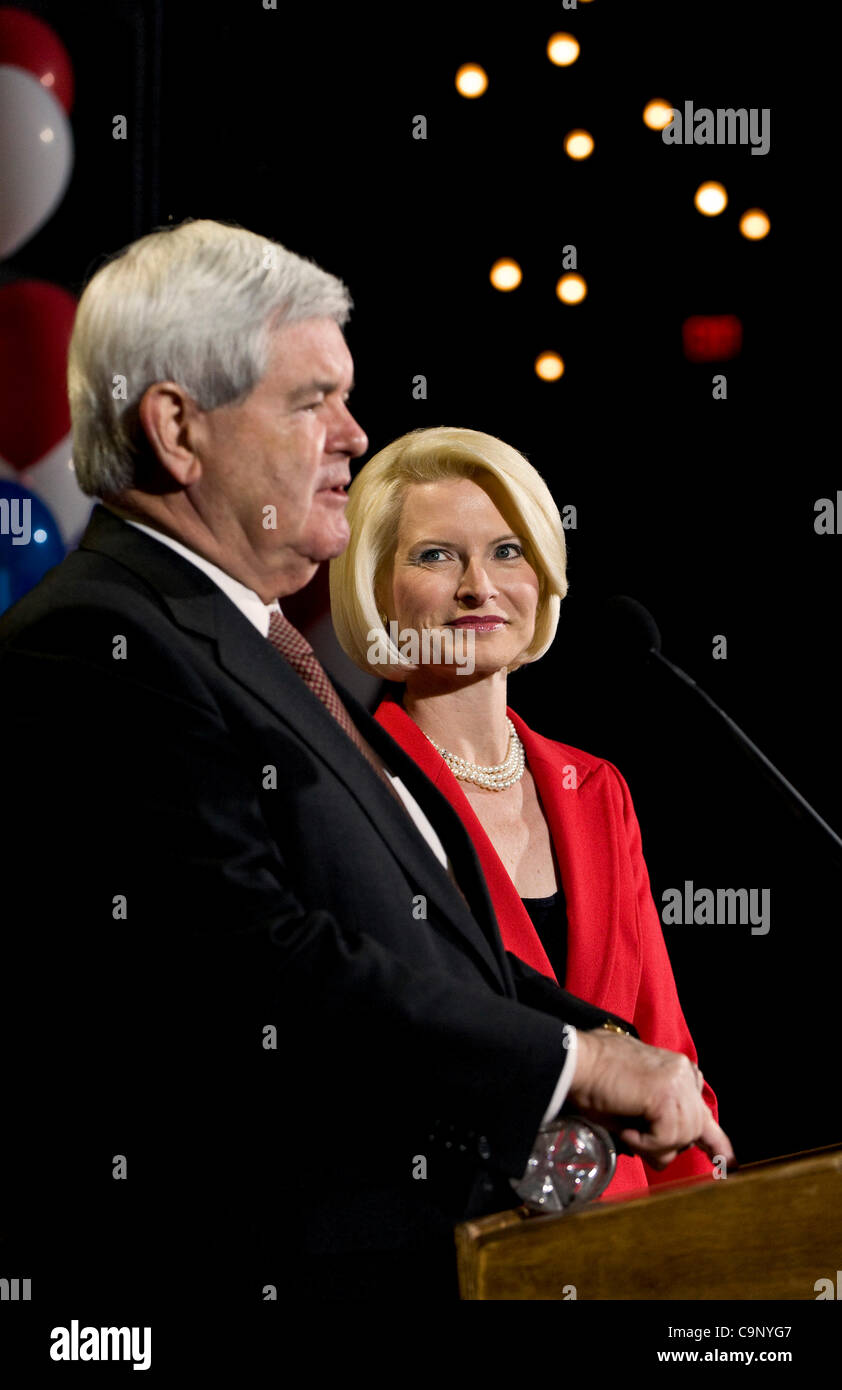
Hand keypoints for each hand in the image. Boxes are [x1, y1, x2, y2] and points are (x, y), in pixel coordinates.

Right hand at [569, 1028, 734, 1170]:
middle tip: (638, 1144)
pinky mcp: (666, 1094)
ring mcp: (678, 1082)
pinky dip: (644, 1143)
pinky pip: (666, 1138)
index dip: (715, 1141)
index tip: (727, 1162)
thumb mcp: (631, 1103)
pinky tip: (625, 1131)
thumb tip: (665, 1155)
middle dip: (670, 1146)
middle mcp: (683, 1072)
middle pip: (694, 1129)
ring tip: (625, 1131)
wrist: (574, 1062)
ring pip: (681, 1137)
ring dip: (652, 1145)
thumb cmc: (593, 1081)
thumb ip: (654, 1120)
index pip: (702, 1109)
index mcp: (677, 1070)